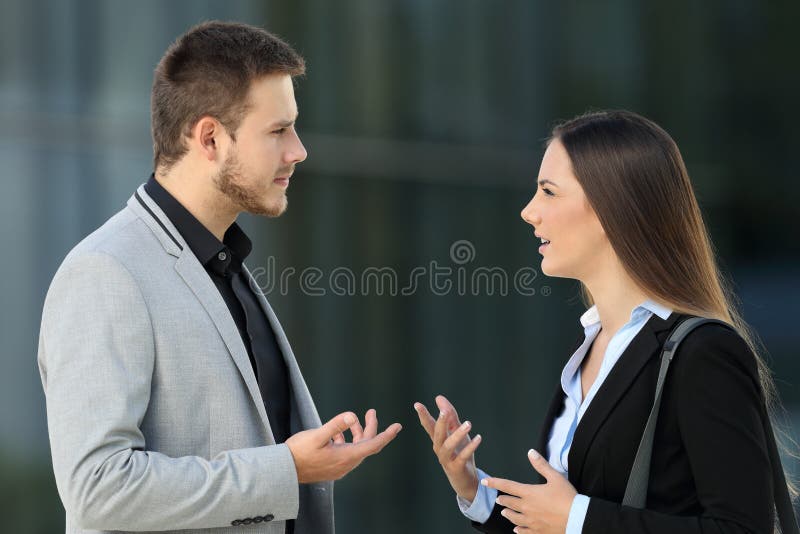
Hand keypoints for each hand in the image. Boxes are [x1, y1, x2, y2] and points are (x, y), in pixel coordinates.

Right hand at [285, 409, 401, 483]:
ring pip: (356, 448)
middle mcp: (346, 464)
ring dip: (357, 433)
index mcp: (346, 456)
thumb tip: (352, 415)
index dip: (386, 434)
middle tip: (371, 411)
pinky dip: (346, 440)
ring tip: (353, 420)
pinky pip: (346, 453)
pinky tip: (337, 432)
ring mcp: (339, 468)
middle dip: (370, 427)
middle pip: (366, 444)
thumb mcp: (316, 435)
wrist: (284, 472)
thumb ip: (335, 425)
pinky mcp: (332, 468)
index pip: (373, 444)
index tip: (398, 426)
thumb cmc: (299, 452)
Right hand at [414, 395, 482, 501]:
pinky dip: (470, 447)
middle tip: (444, 411)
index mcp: (438, 439)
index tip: (417, 404)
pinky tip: (478, 438)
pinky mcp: (456, 467)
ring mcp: (446, 459)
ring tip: (468, 423)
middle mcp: (439, 448)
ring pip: (448, 445)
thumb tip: (439, 397)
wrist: (466, 479)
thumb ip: (450, 415)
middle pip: (437, 434)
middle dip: (440, 423)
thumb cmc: (459, 453)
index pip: (429, 425)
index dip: (423, 415)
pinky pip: (462, 456)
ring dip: (457, 434)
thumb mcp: (456, 431)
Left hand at [483, 449, 576, 533]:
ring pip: (514, 518)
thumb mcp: (555, 477)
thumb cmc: (568, 497)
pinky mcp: (538, 531)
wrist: (578, 518)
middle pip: (509, 503)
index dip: (494, 483)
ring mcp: (531, 521)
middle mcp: (527, 508)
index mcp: (529, 493)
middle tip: (498, 498)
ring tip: (504, 512)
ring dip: (508, 514)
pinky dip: (519, 530)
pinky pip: (524, 532)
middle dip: (503, 500)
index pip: (507, 486)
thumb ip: (541, 465)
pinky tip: (516, 530)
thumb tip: (530, 452)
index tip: (485, 481)